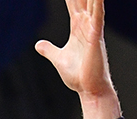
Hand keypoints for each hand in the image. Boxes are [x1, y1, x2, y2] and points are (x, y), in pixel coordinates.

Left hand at [35, 0, 118, 116]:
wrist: (89, 90)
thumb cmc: (78, 76)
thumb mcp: (58, 59)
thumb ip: (49, 50)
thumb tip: (39, 44)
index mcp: (78, 27)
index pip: (72, 1)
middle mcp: (87, 24)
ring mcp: (93, 29)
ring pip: (91, 2)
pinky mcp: (96, 37)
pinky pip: (97, 16)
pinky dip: (97, 3)